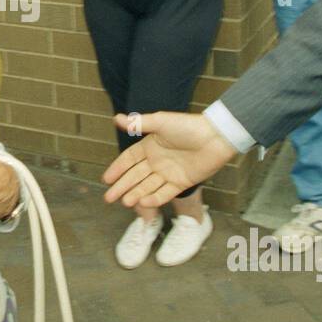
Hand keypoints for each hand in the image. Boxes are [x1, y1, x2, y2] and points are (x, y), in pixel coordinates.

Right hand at [102, 111, 236, 207]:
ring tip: (125, 203)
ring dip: (136, 194)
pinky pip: (165, 193)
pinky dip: (155, 198)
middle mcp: (157, 161)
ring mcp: (169, 173)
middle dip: (122, 187)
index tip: (106, 179)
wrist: (216, 136)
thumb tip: (116, 118)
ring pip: (148, 187)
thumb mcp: (161, 122)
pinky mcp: (182, 183)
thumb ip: (139, 124)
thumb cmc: (188, 126)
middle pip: (135, 176)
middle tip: (109, 198)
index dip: (117, 169)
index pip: (129, 160)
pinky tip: (144, 202)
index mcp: (150, 146)